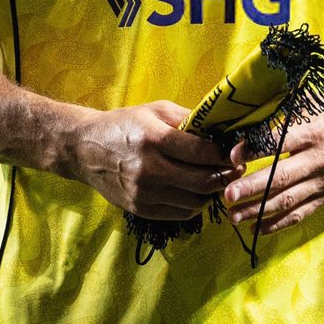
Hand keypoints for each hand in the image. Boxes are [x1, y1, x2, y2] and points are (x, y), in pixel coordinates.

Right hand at [75, 100, 242, 220]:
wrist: (85, 149)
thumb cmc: (124, 124)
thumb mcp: (155, 111)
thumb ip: (188, 119)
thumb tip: (221, 129)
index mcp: (154, 139)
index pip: (201, 153)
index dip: (226, 154)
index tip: (238, 151)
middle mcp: (149, 169)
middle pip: (202, 181)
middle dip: (225, 175)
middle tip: (235, 168)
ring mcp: (144, 193)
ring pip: (195, 202)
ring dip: (212, 192)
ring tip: (216, 179)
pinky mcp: (140, 209)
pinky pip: (180, 213)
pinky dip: (194, 204)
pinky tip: (197, 191)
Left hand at [223, 95, 323, 235]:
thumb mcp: (309, 105)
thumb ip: (280, 119)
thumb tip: (244, 133)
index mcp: (313, 132)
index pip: (278, 143)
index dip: (253, 151)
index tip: (232, 157)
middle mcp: (319, 160)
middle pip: (280, 177)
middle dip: (251, 188)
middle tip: (228, 195)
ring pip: (287, 201)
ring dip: (258, 210)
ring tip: (234, 216)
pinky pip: (299, 214)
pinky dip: (277, 223)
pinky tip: (256, 227)